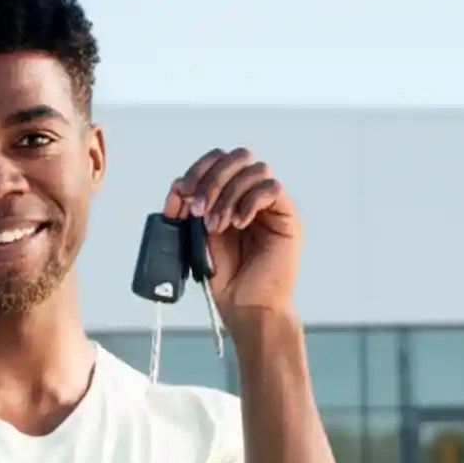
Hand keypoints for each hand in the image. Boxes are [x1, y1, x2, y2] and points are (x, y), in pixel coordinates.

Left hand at [162, 148, 300, 319]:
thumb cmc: (224, 277)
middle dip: (212, 179)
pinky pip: (272, 189)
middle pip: (236, 157)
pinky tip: (239, 224)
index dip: (198, 169)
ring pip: (254, 171)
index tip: (182, 192)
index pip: (217, 160)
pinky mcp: (286, 215)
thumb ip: (185, 212)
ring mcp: (270, 203)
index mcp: (228, 194)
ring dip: (228, 196)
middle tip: (199, 210)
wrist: (245, 306)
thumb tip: (176, 185)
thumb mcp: (194, 238)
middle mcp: (250, 194)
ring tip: (218, 226)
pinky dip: (250, 202)